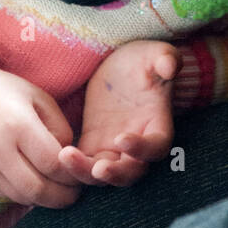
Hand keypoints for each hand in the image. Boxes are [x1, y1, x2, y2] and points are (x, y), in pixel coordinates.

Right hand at [0, 58, 80, 208]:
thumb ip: (60, 129)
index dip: (72, 175)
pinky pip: (6, 194)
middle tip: (75, 194)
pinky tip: (36, 185)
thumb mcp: (40, 99)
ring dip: (44, 200)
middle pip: (37, 189)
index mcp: (18, 125)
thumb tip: (68, 161)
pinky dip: (24, 195)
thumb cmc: (6, 91)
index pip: (52, 163)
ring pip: (21, 196)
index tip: (83, 175)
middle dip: (62, 197)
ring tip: (59, 191)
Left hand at [59, 40, 177, 187]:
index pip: (156, 147)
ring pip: (103, 174)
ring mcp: (114, 147)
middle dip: (115, 175)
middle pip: (131, 173)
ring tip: (65, 157)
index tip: (122, 138)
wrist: (121, 65)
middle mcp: (138, 144)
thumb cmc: (143, 59)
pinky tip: (58, 153)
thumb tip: (169, 66)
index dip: (142, 149)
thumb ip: (166, 58)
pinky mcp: (93, 144)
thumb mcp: (155, 53)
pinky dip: (72, 167)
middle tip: (98, 169)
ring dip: (86, 173)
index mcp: (158, 125)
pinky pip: (83, 164)